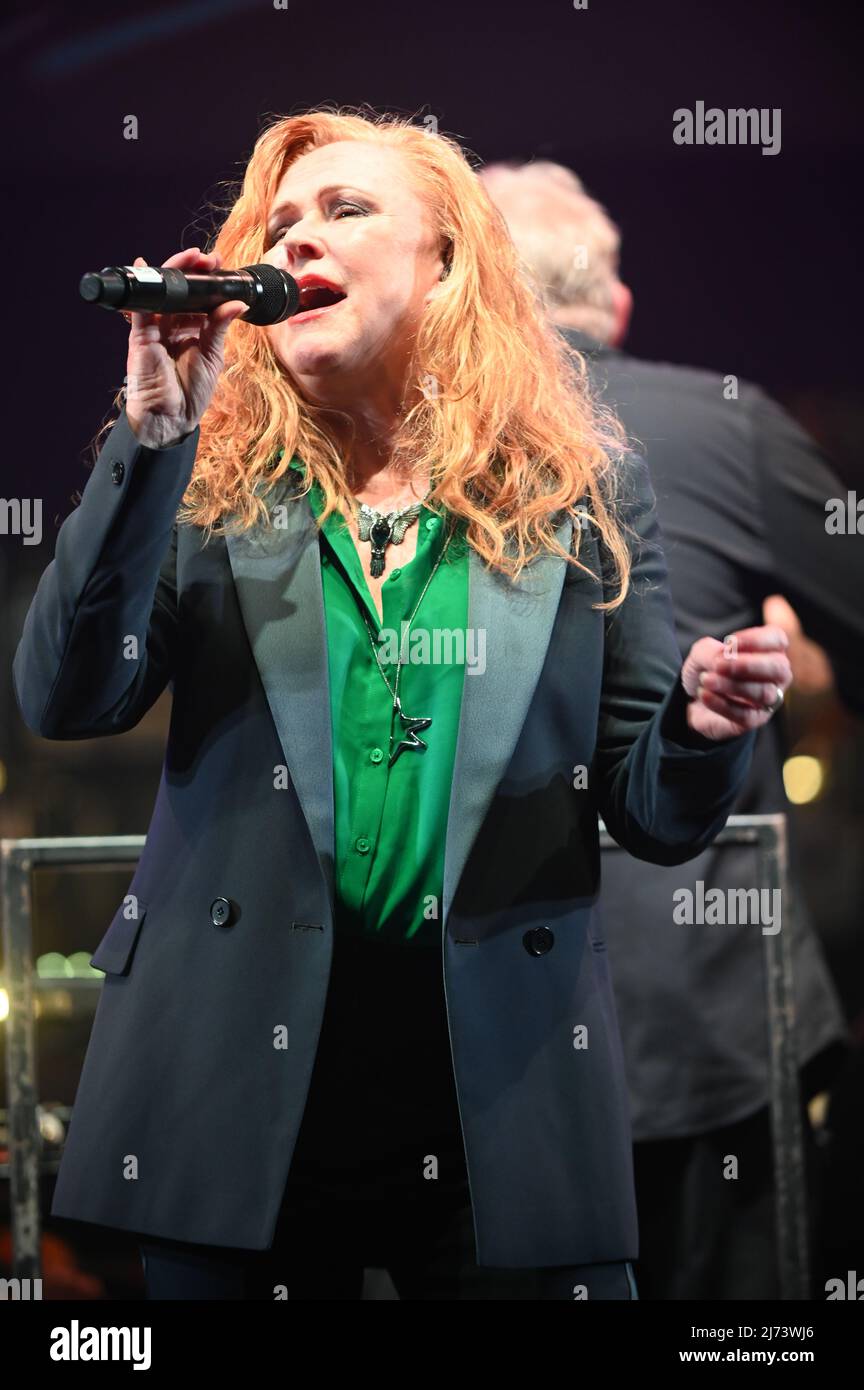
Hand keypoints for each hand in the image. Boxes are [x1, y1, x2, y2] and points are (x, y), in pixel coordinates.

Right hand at [122, 247, 247, 448]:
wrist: (172, 418)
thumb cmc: (191, 392)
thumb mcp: (212, 356)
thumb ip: (220, 327)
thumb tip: (237, 303)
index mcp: (192, 329)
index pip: (198, 297)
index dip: (207, 279)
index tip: (221, 264)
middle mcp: (172, 325)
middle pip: (180, 289)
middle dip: (192, 269)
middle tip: (208, 258)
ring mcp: (155, 329)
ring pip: (162, 292)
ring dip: (174, 271)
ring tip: (192, 257)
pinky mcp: (140, 336)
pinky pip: (140, 307)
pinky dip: (143, 288)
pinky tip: (144, 265)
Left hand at [681, 626, 792, 739]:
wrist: (691, 701)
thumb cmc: (706, 670)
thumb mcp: (702, 653)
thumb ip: (712, 651)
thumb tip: (725, 656)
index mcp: (768, 651)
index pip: (777, 640)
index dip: (756, 640)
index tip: (731, 642)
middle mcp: (775, 676)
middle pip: (779, 668)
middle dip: (749, 665)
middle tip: (719, 665)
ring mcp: (768, 700)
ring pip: (763, 693)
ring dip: (732, 685)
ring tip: (706, 680)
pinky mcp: (754, 720)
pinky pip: (746, 715)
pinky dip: (722, 704)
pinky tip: (704, 695)